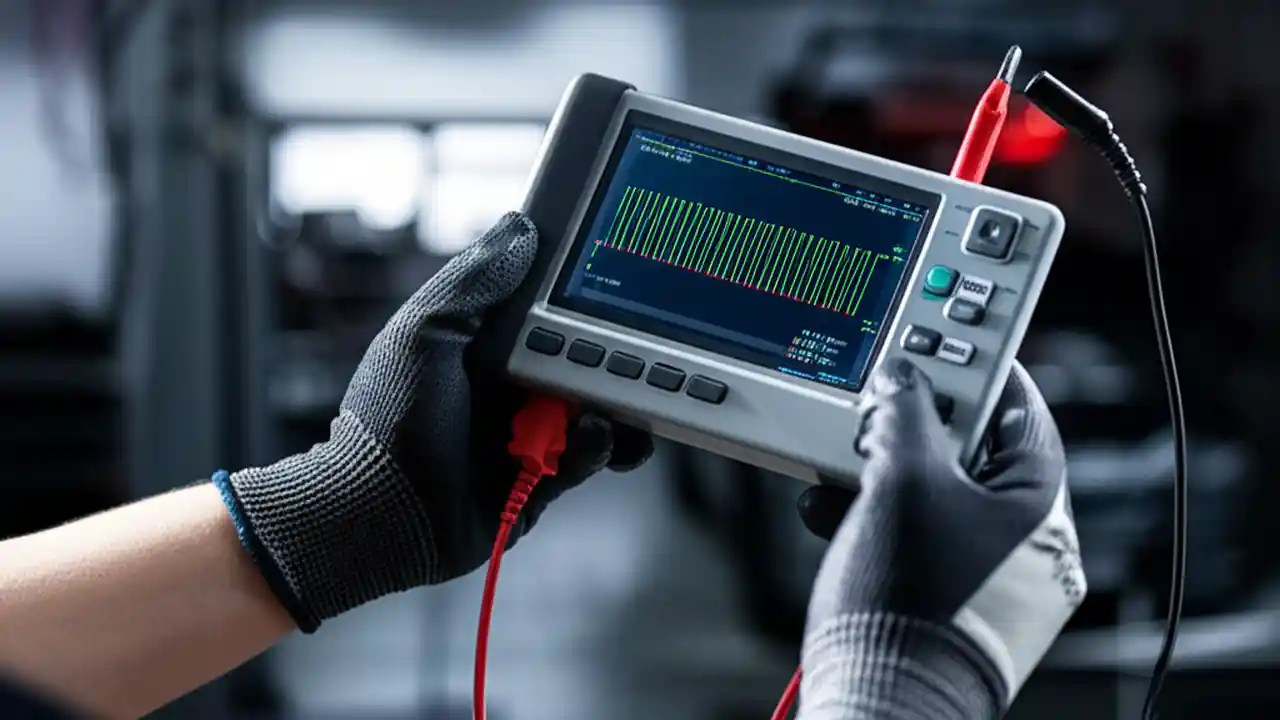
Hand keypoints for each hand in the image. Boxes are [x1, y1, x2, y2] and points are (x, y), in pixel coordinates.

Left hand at [216, 213, 651, 631]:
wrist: (382, 516)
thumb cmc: (387, 421)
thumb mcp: (425, 333)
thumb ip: (472, 281)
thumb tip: (520, 227)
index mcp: (487, 341)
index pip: (550, 304)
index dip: (582, 292)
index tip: (615, 281)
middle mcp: (515, 381)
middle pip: (588, 352)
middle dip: (612, 350)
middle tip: (622, 350)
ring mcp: (534, 429)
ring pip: (603, 403)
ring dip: (615, 401)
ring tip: (604, 403)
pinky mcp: (549, 475)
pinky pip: (596, 452)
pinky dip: (601, 444)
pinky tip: (587, 436)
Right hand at [800, 358, 1084, 717]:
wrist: (883, 700)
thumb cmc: (911, 604)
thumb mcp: (902, 480)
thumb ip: (904, 413)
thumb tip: (903, 377)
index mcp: (1040, 504)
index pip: (1018, 407)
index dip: (974, 368)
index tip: (937, 341)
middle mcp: (1025, 542)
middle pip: (969, 450)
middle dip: (909, 429)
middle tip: (875, 413)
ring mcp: (989, 577)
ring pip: (934, 495)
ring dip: (880, 476)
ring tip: (841, 473)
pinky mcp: (947, 602)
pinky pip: (915, 538)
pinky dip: (876, 519)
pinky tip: (833, 514)